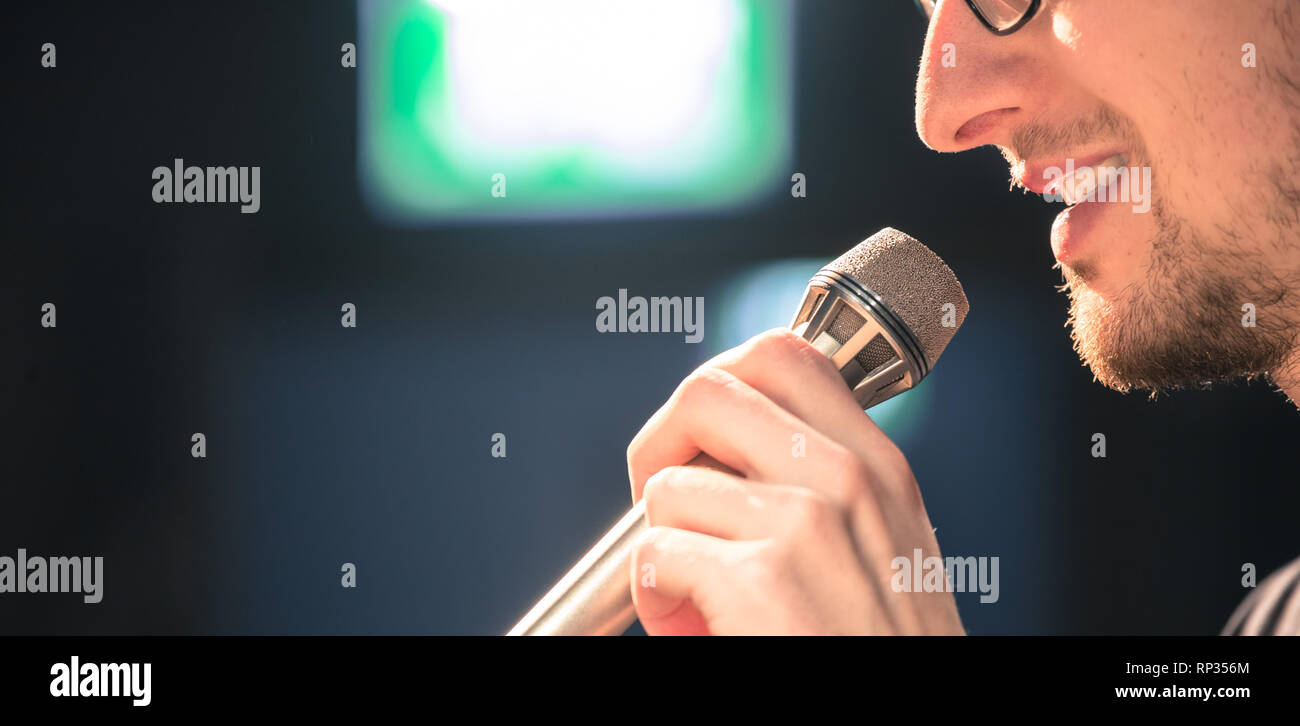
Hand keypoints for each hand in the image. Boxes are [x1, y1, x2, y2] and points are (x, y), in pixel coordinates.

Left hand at [626, 328, 964, 634]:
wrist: (915, 720)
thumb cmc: (881, 649)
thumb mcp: (880, 547)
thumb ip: (824, 487)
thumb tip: (723, 457)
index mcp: (878, 466)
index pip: (784, 355)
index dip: (718, 386)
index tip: (704, 446)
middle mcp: (848, 479)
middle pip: (708, 389)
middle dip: (660, 445)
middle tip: (666, 505)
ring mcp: (807, 523)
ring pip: (667, 484)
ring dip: (659, 544)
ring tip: (693, 597)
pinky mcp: (764, 581)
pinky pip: (655, 551)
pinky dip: (655, 596)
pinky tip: (694, 628)